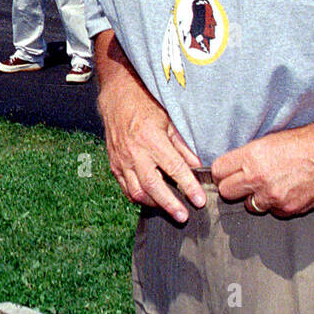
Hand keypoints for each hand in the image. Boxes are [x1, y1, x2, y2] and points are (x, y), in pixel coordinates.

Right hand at [97, 33, 204, 222]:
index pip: (174, 169)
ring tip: (169, 209)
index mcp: (151, 138)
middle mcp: (134, 152)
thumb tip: (197, 166)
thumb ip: (182, 146)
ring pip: (137, 192)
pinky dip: (139, 197)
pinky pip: (125, 188)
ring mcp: (121, 159)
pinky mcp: (114, 164)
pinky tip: (151, 200)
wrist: (117, 96)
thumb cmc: (146, 104)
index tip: (199, 201)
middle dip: (170, 205)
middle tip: (183, 217)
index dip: (188, 187)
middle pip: (153, 187)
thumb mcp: (169, 119)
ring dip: (155, 204)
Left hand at [211, 118, 313, 217]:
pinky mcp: (289, 209)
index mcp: (253, 156)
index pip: (218, 171)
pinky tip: (287, 191)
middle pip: (226, 192)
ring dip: (255, 198)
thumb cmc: (309, 140)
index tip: (224, 173)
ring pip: (249, 205)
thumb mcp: (272, 139)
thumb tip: (235, 166)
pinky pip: (273, 211)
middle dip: (232, 187)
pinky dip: (276, 205)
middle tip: (242, 182)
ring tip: (270, 185)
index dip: (220, 172)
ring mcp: (274, 196)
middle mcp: (259, 178)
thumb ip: (250, 155)